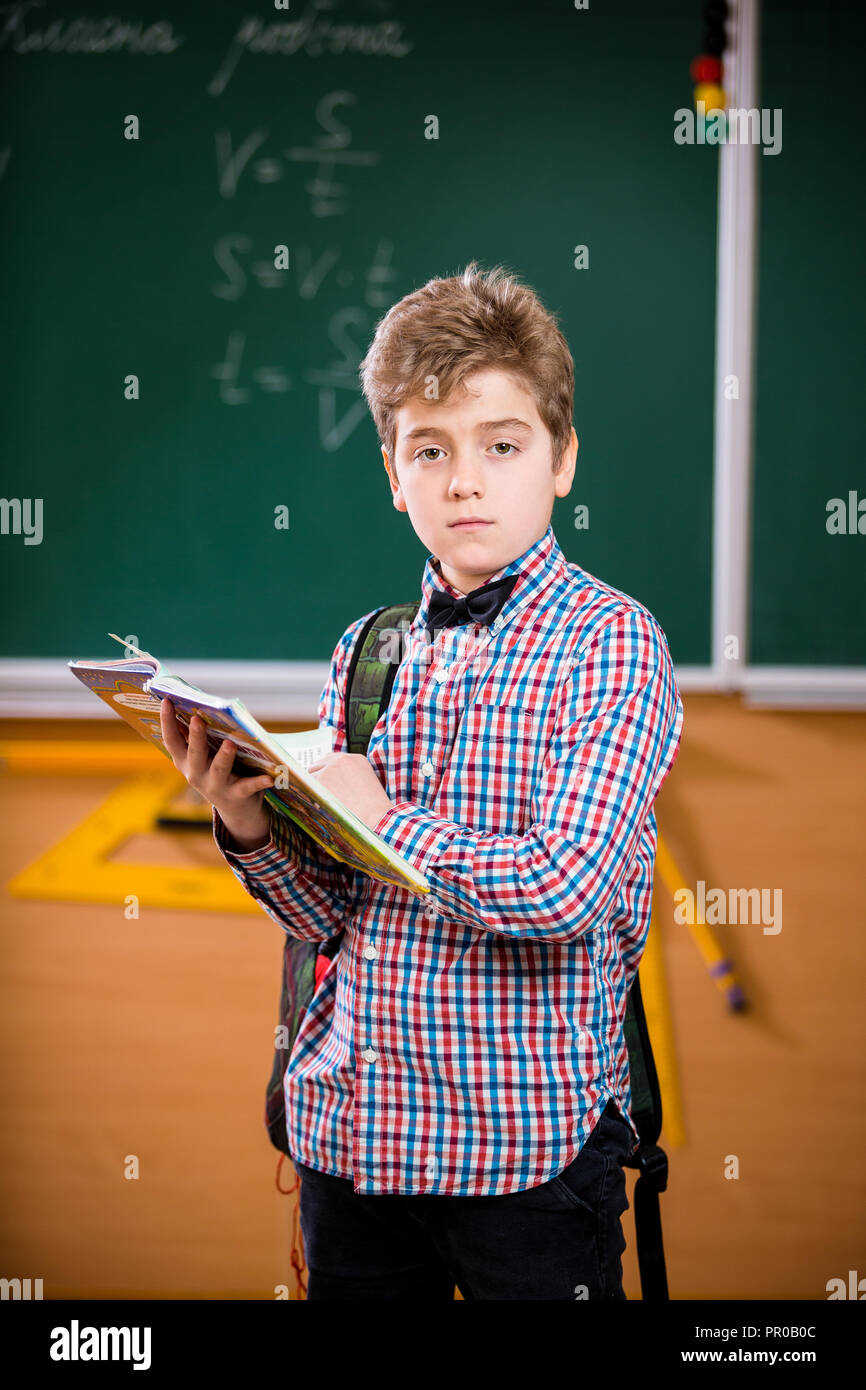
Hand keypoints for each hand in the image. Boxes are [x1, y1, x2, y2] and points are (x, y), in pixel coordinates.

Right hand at [159, 699, 273, 850]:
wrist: (236, 810)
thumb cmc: (219, 773)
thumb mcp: (203, 757)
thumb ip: (197, 738)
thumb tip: (195, 707)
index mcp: (185, 762)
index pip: (172, 741)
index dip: (167, 722)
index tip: (166, 701)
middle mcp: (196, 775)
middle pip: (194, 754)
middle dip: (195, 737)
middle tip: (196, 719)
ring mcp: (216, 787)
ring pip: (219, 769)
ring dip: (224, 757)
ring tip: (230, 744)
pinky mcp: (237, 795)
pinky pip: (248, 787)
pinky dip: (258, 782)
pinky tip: (268, 778)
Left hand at [307, 751, 394, 830]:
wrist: (376, 818)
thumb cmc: (374, 808)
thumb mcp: (366, 783)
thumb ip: (348, 776)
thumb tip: (332, 781)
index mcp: (355, 759)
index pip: (331, 759)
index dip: (325, 772)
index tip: (324, 781)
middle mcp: (342, 760)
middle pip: (317, 765)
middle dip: (317, 780)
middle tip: (322, 795)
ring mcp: (330, 768)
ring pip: (310, 776)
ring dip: (313, 789)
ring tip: (326, 803)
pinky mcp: (321, 780)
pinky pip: (306, 787)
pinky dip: (310, 797)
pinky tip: (322, 806)